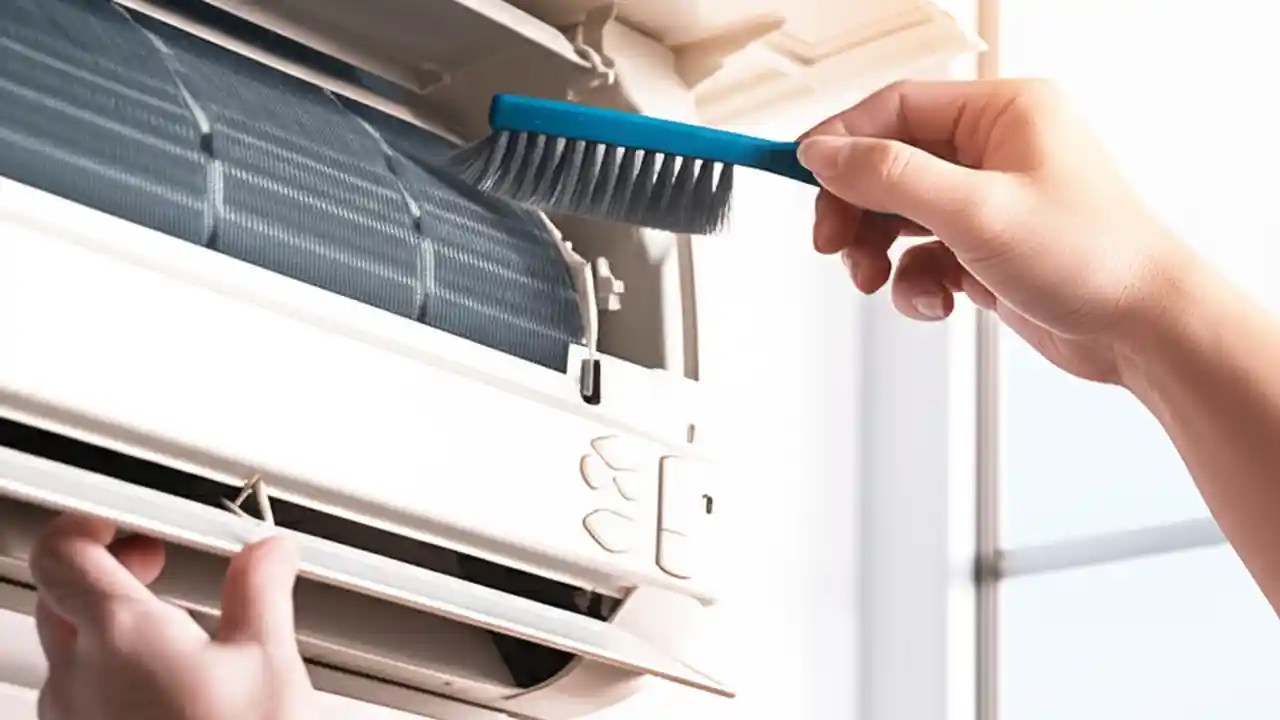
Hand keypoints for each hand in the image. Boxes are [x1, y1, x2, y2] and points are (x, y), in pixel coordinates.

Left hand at [29, 514, 315, 719]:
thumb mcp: (269, 662)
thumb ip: (261, 590)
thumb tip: (269, 553)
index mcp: (119, 636)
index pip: (61, 551)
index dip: (87, 523)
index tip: (126, 521)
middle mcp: (76, 679)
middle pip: (60, 598)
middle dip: (106, 572)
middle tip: (157, 567)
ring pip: (69, 652)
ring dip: (110, 629)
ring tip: (177, 634)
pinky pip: (81, 699)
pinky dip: (114, 677)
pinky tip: (171, 692)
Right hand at [797, 79, 1197, 384]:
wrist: (1145, 331)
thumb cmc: (1090, 257)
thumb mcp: (975, 210)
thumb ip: (890, 176)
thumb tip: (823, 152)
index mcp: (1002, 112)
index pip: (895, 108)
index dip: (841, 140)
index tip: (800, 174)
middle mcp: (994, 149)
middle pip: (889, 163)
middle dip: (855, 207)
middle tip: (831, 244)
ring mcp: (990, 200)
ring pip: (899, 214)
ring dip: (877, 251)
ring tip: (874, 280)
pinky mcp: (986, 249)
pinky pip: (924, 256)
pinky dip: (916, 282)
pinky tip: (937, 304)